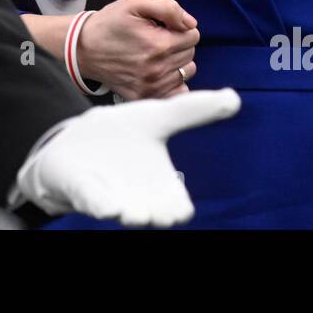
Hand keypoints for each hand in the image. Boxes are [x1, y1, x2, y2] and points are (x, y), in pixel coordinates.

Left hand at [16, 88, 240, 225]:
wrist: (77, 138)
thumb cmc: (125, 134)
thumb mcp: (157, 117)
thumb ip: (193, 110)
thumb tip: (235, 98)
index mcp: (160, 185)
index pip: (176, 205)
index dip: (178, 208)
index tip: (180, 208)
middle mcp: (138, 198)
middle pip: (153, 214)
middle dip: (156, 215)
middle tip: (159, 214)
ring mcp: (110, 197)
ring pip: (123, 212)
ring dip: (129, 213)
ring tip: (133, 213)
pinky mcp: (83, 192)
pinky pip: (93, 202)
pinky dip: (100, 204)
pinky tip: (106, 205)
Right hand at [76, 0, 198, 99]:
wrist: (83, 49)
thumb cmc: (109, 24)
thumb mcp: (135, 2)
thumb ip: (169, 8)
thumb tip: (191, 23)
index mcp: (158, 44)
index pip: (193, 36)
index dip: (179, 27)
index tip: (162, 27)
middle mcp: (157, 69)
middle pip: (190, 54)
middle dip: (177, 43)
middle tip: (156, 38)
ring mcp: (151, 86)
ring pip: (186, 72)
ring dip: (176, 62)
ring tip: (155, 54)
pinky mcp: (145, 96)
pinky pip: (177, 92)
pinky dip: (173, 82)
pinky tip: (159, 72)